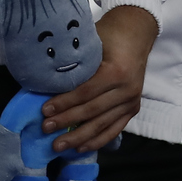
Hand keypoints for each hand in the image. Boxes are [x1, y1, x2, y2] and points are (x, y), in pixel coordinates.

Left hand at [44, 5, 156, 152]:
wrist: (137, 32)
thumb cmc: (110, 35)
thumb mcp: (93, 44)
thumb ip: (77, 64)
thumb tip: (49, 82)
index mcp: (117, 71)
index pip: (85, 93)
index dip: (64, 103)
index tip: (44, 111)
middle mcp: (127, 89)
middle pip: (92, 111)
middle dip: (67, 122)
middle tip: (46, 128)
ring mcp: (132, 101)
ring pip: (102, 125)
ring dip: (78, 137)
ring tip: (58, 145)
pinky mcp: (133, 109)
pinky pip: (114, 129)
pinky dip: (97, 141)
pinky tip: (80, 148)